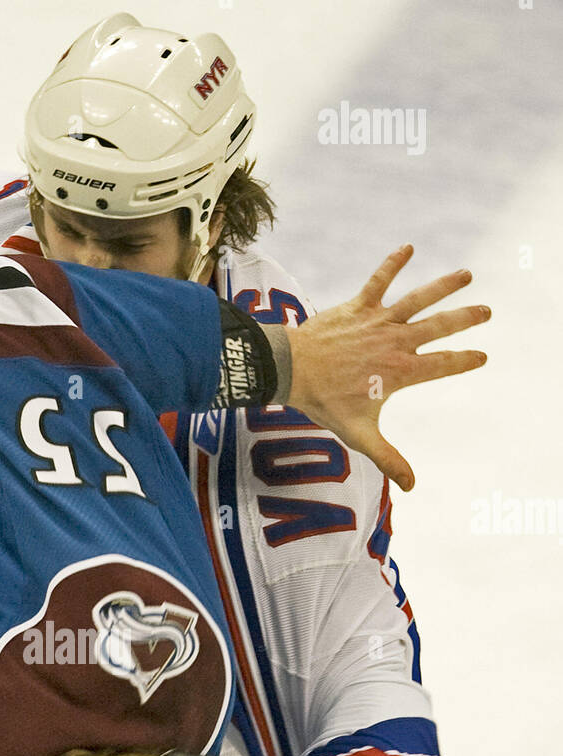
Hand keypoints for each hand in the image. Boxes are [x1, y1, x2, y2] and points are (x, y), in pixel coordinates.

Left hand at [284, 246, 489, 490]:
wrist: (290, 371)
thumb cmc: (325, 404)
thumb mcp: (360, 435)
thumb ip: (389, 458)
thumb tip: (412, 488)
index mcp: (400, 372)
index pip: (442, 366)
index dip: (464, 361)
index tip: (483, 356)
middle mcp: (396, 342)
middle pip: (439, 327)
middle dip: (465, 319)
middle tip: (487, 311)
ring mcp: (379, 321)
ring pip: (418, 298)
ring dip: (443, 285)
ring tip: (467, 274)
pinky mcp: (359, 306)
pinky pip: (380, 280)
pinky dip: (393, 263)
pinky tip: (408, 246)